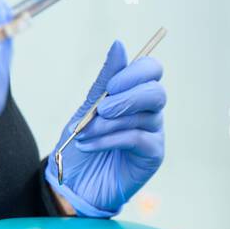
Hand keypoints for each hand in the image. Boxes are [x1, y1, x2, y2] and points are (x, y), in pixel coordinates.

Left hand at [45, 39, 164, 217]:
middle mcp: (149, 110)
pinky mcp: (153, 154)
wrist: (74, 184)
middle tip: (101, 109)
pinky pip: (136, 138)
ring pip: (143, 116)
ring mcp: (154, 132)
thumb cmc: (82, 144)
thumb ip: (105, 80)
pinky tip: (90, 144)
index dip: (134, 72)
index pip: (151, 70)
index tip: (110, 87)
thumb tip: (119, 44)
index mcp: (135, 93)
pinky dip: (109, 139)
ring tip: (84, 133)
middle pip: (156, 91)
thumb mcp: (86, 108)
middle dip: (126, 97)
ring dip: (108, 123)